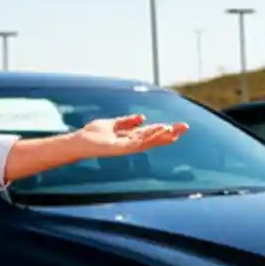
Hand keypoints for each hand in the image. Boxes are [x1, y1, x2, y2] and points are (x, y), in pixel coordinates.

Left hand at [74, 114, 188, 157]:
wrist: (79, 141)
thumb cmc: (92, 134)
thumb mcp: (112, 123)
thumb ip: (127, 121)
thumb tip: (142, 117)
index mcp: (130, 136)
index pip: (151, 133)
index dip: (165, 129)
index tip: (178, 126)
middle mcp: (131, 142)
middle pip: (154, 138)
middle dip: (169, 133)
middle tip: (185, 128)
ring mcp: (126, 146)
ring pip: (148, 141)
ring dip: (161, 135)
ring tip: (173, 129)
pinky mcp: (120, 148)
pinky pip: (137, 143)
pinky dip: (148, 137)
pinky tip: (156, 131)